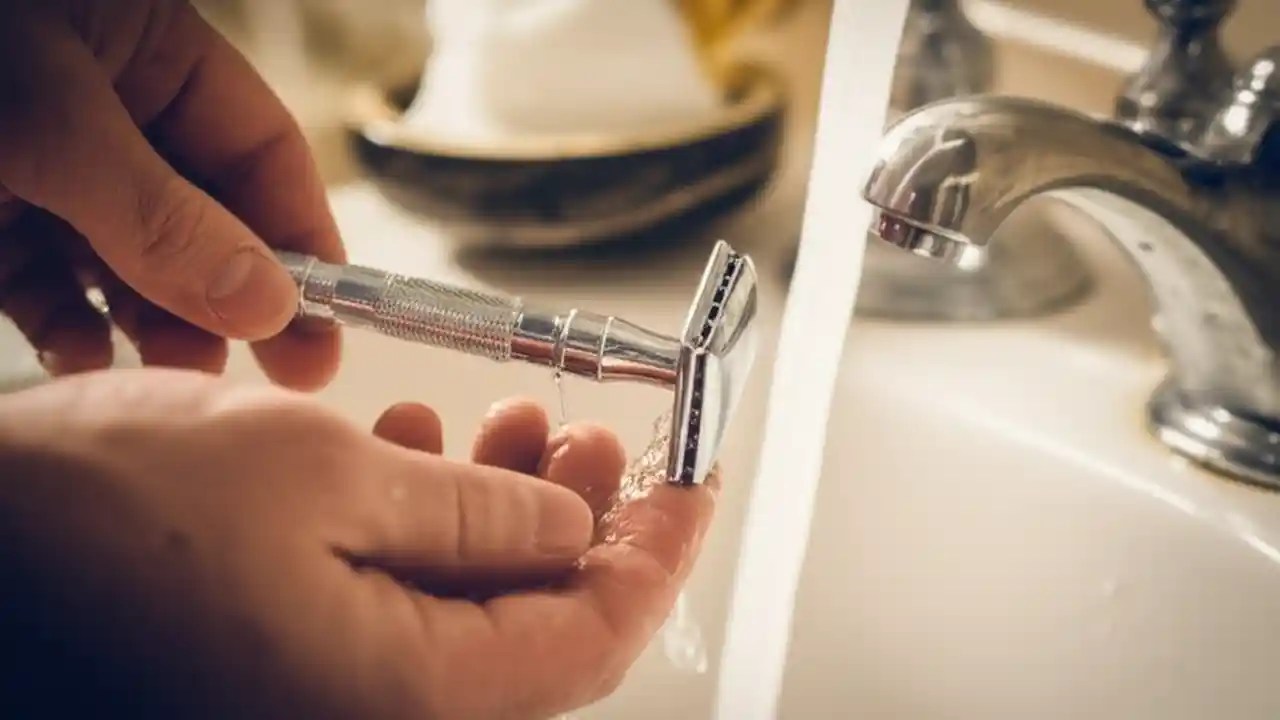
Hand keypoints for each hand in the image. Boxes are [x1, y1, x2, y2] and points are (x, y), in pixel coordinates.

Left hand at [0, 0, 341, 389]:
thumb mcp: (51, 126)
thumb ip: (161, 216)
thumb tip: (270, 304)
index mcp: (145, 52)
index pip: (260, 149)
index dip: (303, 235)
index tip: (327, 320)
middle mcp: (107, 115)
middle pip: (206, 218)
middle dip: (232, 296)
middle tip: (276, 373)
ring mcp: (46, 173)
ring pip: (132, 264)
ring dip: (158, 325)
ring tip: (175, 371)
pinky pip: (50, 288)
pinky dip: (70, 329)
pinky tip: (83, 355)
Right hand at [0, 370, 716, 718]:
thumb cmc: (108, 509)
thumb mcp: (325, 476)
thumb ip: (473, 515)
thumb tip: (571, 528)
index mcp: (399, 696)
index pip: (590, 642)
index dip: (659, 558)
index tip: (698, 484)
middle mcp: (369, 712)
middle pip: (533, 626)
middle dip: (582, 524)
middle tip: (604, 440)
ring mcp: (321, 688)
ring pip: (464, 604)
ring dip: (502, 511)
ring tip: (521, 423)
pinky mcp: (281, 650)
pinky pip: (390, 596)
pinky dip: (421, 521)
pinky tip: (415, 449)